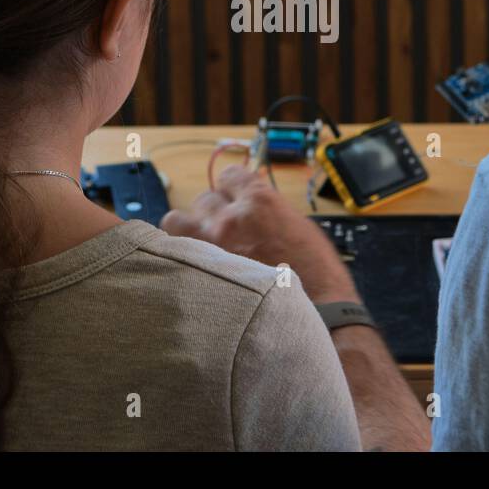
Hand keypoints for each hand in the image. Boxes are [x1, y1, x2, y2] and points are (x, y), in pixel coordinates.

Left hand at [162, 165, 359, 303]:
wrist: (317, 313)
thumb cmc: (315, 272)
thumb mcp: (296, 225)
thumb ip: (265, 211)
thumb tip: (245, 207)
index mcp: (260, 201)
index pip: (228, 175)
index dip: (232, 189)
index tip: (235, 200)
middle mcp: (230, 218)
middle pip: (204, 199)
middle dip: (213, 213)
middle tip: (225, 233)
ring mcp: (210, 246)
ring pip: (176, 220)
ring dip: (187, 230)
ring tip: (201, 246)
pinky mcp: (197, 274)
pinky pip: (171, 252)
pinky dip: (177, 255)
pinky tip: (191, 266)